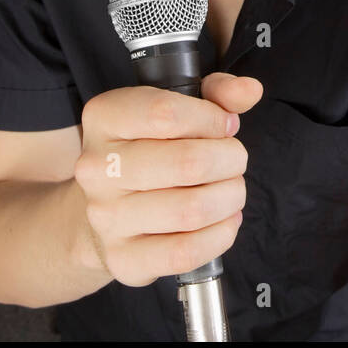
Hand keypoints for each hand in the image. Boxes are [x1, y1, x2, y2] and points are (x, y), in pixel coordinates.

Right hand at [74, 73, 262, 286]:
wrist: (108, 208)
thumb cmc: (151, 150)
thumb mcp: (178, 108)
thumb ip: (217, 94)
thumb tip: (249, 90)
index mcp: (105, 118)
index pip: (166, 113)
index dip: (212, 119)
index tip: (224, 126)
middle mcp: (97, 168)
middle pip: (187, 163)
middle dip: (230, 159)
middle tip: (234, 160)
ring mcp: (106, 217)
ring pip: (192, 210)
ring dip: (230, 197)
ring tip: (231, 189)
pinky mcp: (124, 258)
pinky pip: (186, 252)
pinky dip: (221, 234)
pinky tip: (224, 219)